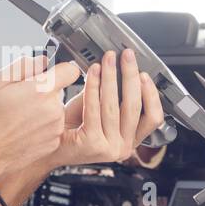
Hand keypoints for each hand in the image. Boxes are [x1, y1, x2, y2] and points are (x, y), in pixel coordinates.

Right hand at [0, 53, 82, 177]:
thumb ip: (23, 65)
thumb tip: (42, 60)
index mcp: (41, 90)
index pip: (69, 71)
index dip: (58, 69)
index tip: (49, 73)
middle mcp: (53, 109)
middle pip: (58, 91)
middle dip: (42, 91)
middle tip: (19, 99)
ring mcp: (55, 128)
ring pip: (55, 110)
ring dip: (42, 110)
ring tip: (17, 117)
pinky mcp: (53, 143)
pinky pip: (52, 127)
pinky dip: (41, 127)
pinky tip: (22, 130)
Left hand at [45, 49, 164, 168]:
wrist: (50, 148)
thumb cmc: (73, 129)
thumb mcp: (100, 111)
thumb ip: (113, 97)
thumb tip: (121, 69)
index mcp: (130, 140)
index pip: (153, 118)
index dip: (151, 94)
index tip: (143, 74)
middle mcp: (123, 147)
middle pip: (134, 107)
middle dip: (130, 76)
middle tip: (125, 57)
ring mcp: (109, 148)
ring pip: (114, 105)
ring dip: (110, 77)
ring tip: (106, 61)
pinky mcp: (93, 144)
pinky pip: (94, 109)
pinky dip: (93, 88)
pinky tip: (92, 74)